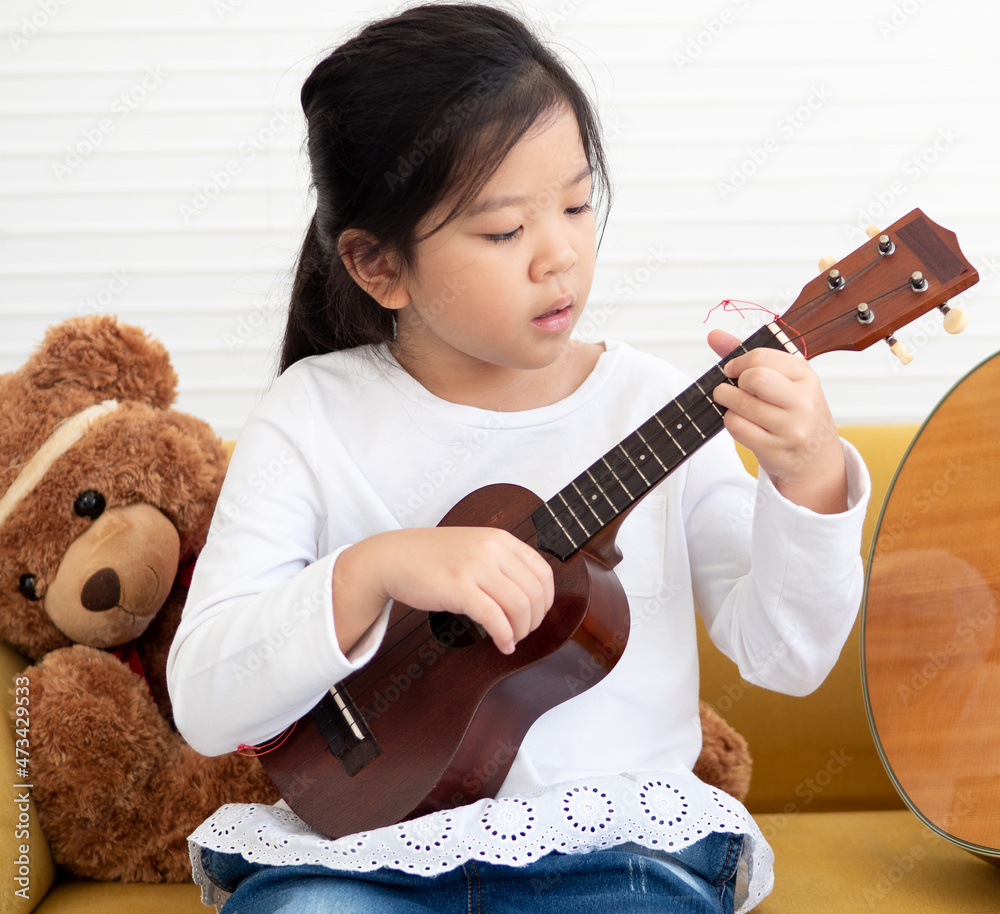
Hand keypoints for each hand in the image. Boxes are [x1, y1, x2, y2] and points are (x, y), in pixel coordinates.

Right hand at [333, 527, 553, 654]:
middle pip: (534, 592)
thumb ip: (501, 562)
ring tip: (511, 639)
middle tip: (523, 633)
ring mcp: (475, 566)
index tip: (537, 615)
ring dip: (520, 631)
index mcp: (500, 539)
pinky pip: (494, 617)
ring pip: (519, 606)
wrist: (393, 556)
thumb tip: (529, 596)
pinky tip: (501, 644)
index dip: (546, 601)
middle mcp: (492, 549)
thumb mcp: (475, 546)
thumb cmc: (431, 556)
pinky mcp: (458, 587)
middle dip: (534, 620)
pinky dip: (503, 636)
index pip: (543, 572)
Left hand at [708, 329, 847, 513]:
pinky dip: (730, 421)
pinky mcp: (775, 449)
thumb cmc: (796, 413)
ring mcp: (791, 427)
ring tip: (730, 401)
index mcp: (806, 376)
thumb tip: (714, 335)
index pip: (762, 357)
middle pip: (754, 378)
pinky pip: (737, 427)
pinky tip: (739, 420)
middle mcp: (803, 401)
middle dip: (735, 381)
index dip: (738, 361)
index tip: (732, 369)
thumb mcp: (785, 380)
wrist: (818, 459)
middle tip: (732, 387)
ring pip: (741, 404)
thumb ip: (749, 355)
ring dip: (727, 401)